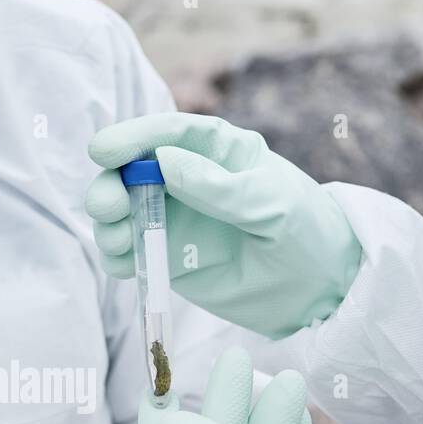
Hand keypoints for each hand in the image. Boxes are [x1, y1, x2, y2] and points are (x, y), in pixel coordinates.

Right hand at [86, 112, 362, 338]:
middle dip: (111, 185)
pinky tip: (124, 265)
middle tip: (110, 207)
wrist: (319, 290)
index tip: (102, 150)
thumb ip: (218, 186)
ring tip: (119, 242)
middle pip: (132, 171)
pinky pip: (131, 252)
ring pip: (124, 212)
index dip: (133, 137)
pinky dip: (119, 257)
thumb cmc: (306, 232)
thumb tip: (163, 161)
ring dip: (110, 223)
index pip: (168, 133)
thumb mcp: (271, 204)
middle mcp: (188, 178)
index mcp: (217, 150)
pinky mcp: (168, 257)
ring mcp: (175, 219)